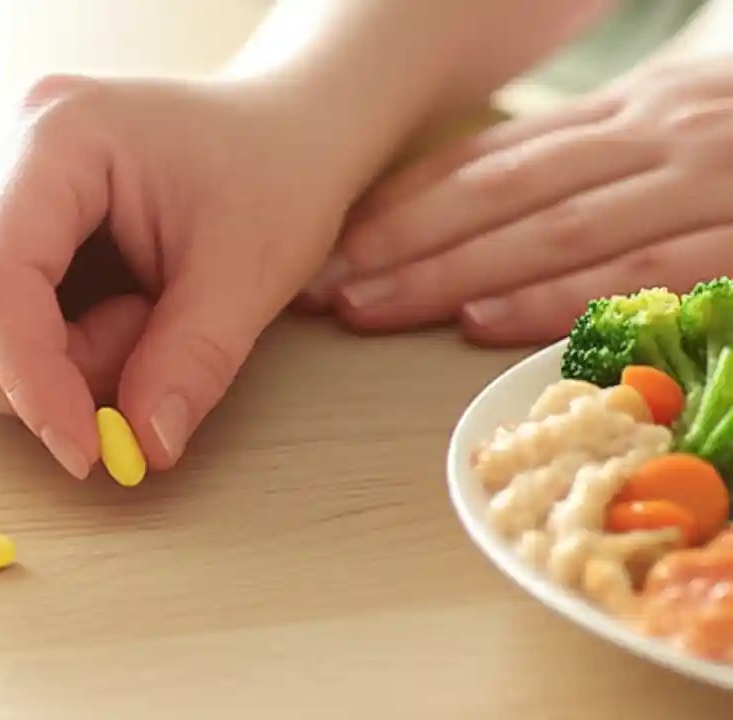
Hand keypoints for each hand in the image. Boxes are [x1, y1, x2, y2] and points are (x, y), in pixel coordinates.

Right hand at [0, 74, 351, 477]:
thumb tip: (143, 447)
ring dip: (38, 367)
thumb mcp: (253, 268)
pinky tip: (87, 330)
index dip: (29, 382)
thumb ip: (193, 359)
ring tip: (131, 322)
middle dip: (38, 377)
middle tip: (142, 357)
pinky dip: (22, 355)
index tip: (91, 452)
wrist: (273, 131)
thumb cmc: (270, 172)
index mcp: (51, 131)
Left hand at [302, 56, 732, 344]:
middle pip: (499, 196)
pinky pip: (639, 274)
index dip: (407, 202)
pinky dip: (554, 299)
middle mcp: (654, 138)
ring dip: (447, 274)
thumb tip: (478, 213)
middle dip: (401, 244)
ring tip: (369, 306)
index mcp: (631, 112)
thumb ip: (585, 163)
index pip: (493, 157)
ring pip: (550, 232)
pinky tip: (480, 321)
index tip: (335, 242)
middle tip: (324, 287)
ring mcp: (702, 185)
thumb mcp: (673, 126)